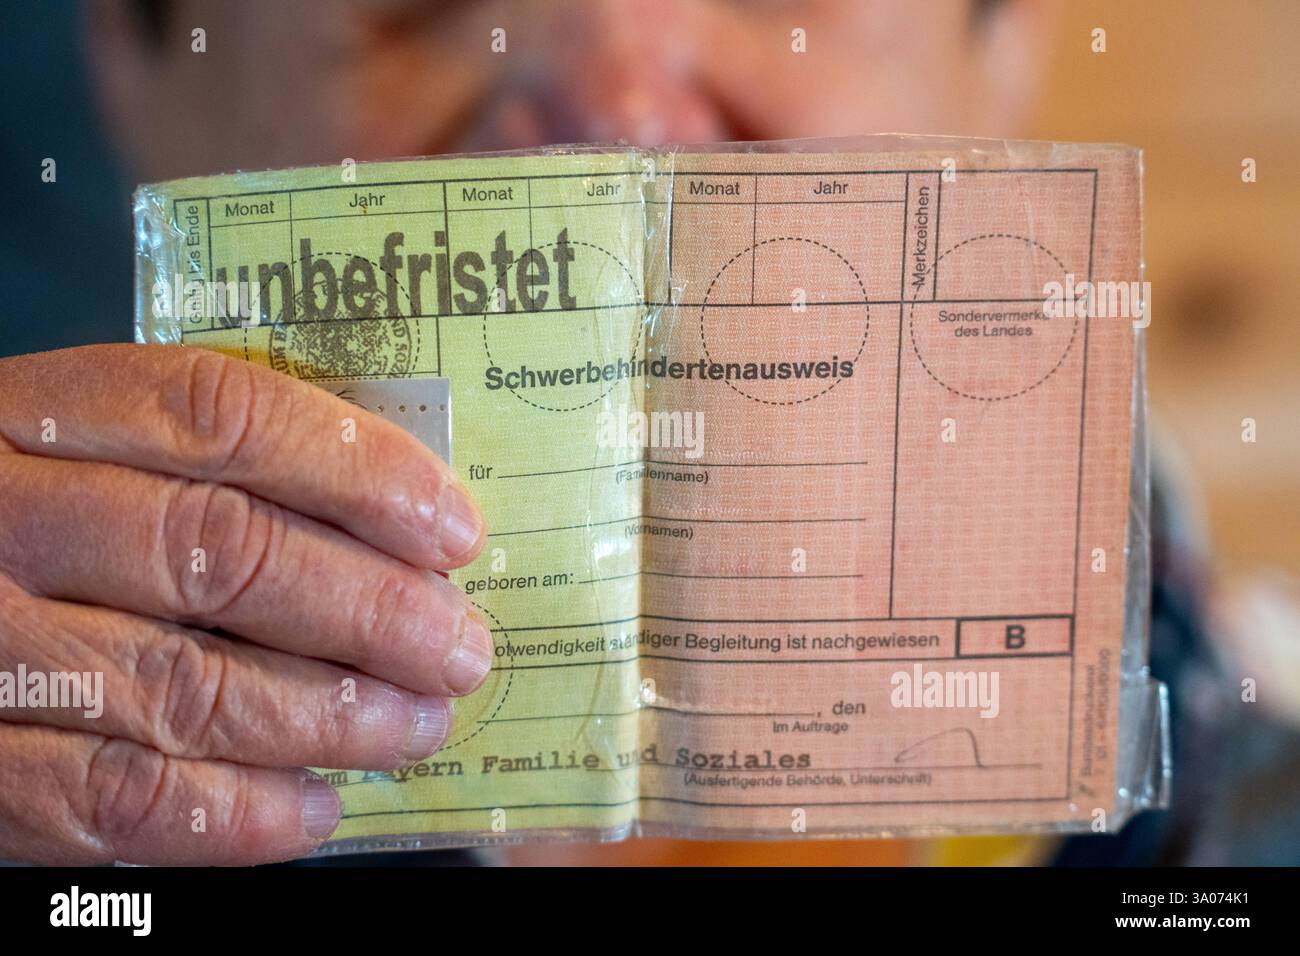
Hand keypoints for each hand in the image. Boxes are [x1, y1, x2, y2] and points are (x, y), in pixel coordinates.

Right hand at [0, 345, 489, 863]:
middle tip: (459, 648)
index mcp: (36, 412)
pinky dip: (237, 816)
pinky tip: (315, 811)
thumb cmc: (16, 517)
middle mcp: (0, 516)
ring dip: (329, 717)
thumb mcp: (76, 453)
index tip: (453, 527)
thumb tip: (388, 530)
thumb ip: (199, 469)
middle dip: (369, 609)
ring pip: (182, 684)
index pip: (221, 412)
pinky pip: (118, 801)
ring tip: (416, 728)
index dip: (356, 468)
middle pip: (220, 552)